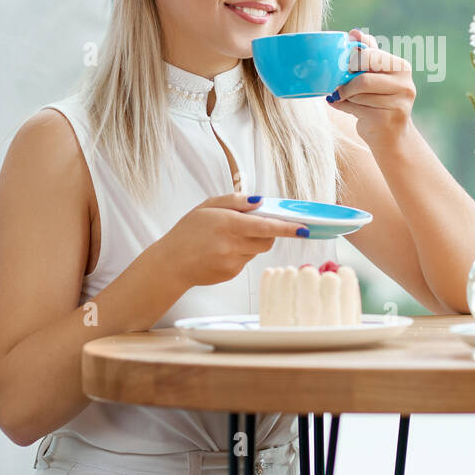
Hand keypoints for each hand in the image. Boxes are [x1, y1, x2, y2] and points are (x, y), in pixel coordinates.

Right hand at [157, 193, 310, 289]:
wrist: (170, 263)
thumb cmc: (187, 232)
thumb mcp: (207, 207)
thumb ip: (235, 201)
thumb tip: (260, 201)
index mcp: (228, 224)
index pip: (267, 226)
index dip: (288, 228)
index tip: (304, 228)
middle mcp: (232, 245)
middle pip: (268, 240)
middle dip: (269, 232)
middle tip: (254, 225)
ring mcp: (232, 262)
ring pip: (257, 250)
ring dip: (252, 242)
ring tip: (228, 238)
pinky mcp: (231, 274)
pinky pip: (246, 261)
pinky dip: (241, 253)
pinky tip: (221, 251)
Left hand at [326, 28, 416, 149]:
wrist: (392, 138)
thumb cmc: (380, 101)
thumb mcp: (375, 75)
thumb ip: (367, 53)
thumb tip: (354, 32)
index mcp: (401, 67)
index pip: (370, 55)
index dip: (351, 61)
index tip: (344, 68)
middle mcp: (404, 84)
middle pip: (363, 78)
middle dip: (346, 82)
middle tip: (339, 84)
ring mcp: (398, 102)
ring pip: (357, 94)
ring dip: (345, 96)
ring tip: (343, 97)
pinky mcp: (388, 119)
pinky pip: (356, 108)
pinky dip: (344, 107)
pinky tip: (345, 106)